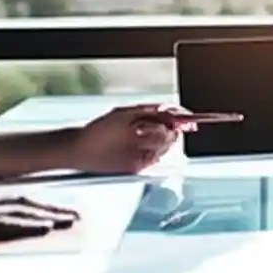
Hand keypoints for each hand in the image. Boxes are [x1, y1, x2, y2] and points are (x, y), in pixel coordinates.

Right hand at [0, 184, 77, 254]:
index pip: (12, 195)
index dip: (37, 201)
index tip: (55, 206)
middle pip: (25, 200)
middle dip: (52, 206)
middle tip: (75, 214)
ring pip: (23, 212)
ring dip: (50, 216)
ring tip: (71, 221)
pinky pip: (8, 225)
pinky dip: (30, 225)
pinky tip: (47, 227)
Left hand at [71, 104, 186, 173]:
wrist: (82, 149)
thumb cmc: (99, 128)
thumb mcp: (123, 114)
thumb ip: (145, 110)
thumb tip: (166, 108)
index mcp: (147, 120)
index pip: (172, 117)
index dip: (183, 118)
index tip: (190, 120)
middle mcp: (149, 135)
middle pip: (173, 132)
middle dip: (170, 129)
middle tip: (159, 126)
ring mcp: (146, 150)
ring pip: (166, 146)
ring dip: (158, 138)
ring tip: (139, 132)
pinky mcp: (141, 165)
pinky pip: (156, 159)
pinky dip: (153, 153)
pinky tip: (141, 147)